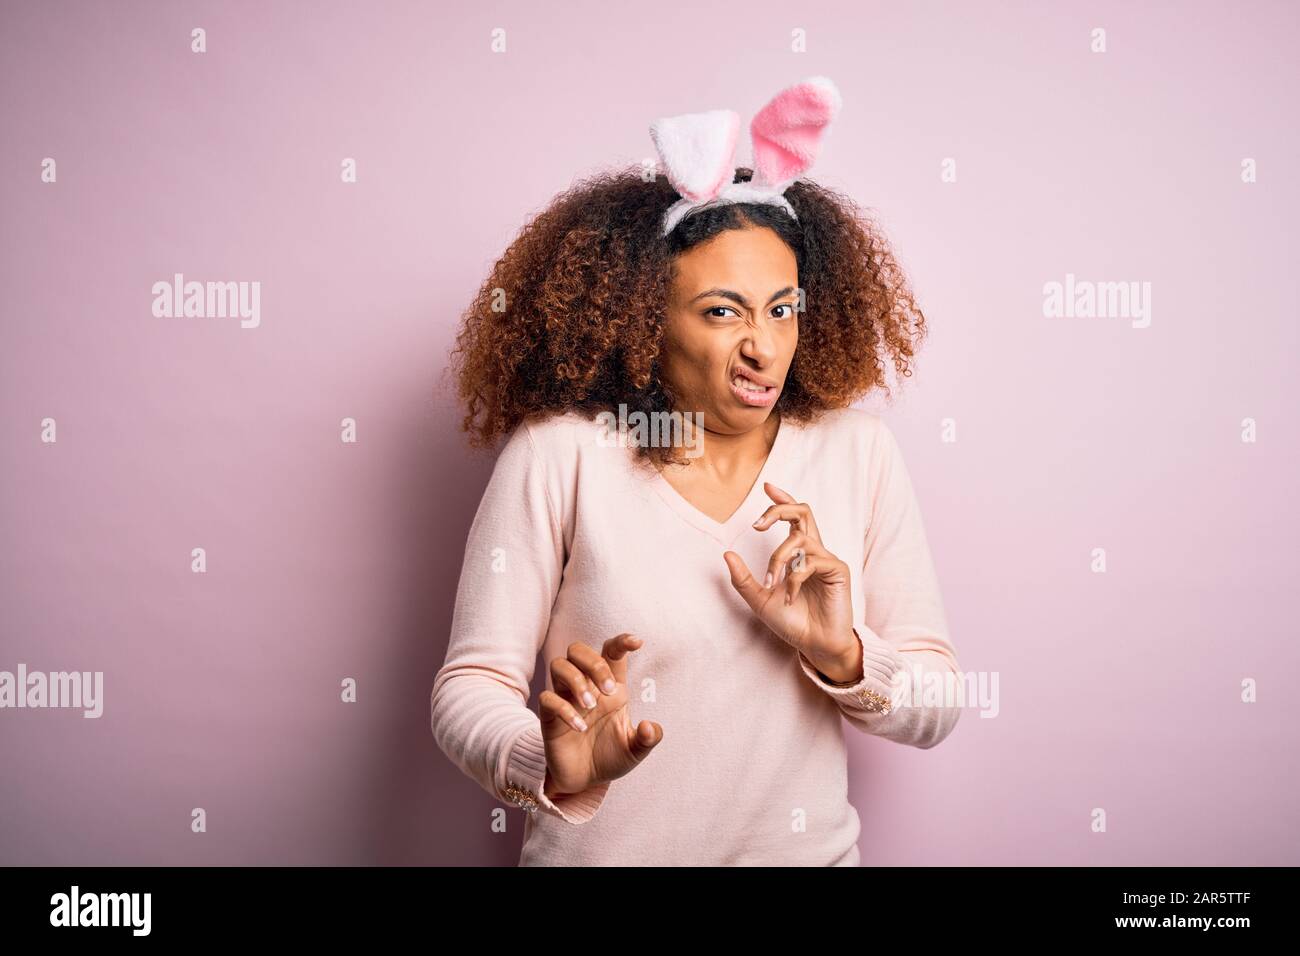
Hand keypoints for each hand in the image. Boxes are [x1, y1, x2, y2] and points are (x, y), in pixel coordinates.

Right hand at [537, 633, 662, 796]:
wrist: (584, 782)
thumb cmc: (609, 757)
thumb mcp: (635, 751)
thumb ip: (648, 739)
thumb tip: (650, 726)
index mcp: (610, 687)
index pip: (610, 652)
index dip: (621, 642)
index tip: (636, 642)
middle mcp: (587, 686)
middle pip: (578, 650)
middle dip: (594, 663)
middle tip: (608, 690)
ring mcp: (566, 698)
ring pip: (559, 664)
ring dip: (576, 680)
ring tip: (590, 706)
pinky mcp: (549, 716)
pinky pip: (548, 698)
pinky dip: (564, 709)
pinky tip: (580, 727)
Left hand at [723, 482, 860, 682]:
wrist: (815, 646)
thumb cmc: (793, 622)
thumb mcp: (760, 600)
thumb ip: (744, 579)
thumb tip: (726, 553)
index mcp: (799, 553)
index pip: (793, 517)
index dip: (782, 499)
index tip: (767, 486)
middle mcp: (814, 551)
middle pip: (803, 511)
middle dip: (779, 509)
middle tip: (757, 524)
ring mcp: (827, 559)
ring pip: (800, 538)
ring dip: (779, 559)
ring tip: (773, 583)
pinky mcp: (838, 570)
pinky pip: (811, 561)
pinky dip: (794, 578)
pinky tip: (791, 596)